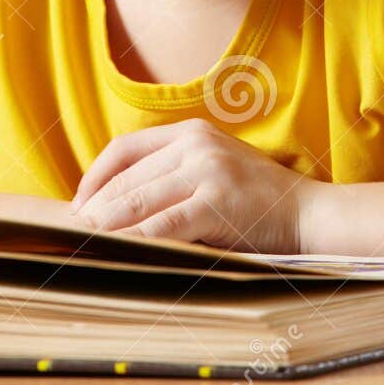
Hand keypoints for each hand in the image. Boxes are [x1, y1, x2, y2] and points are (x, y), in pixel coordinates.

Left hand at [68, 118, 315, 254]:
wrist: (311, 215)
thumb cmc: (259, 203)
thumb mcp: (214, 171)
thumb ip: (173, 177)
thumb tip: (115, 207)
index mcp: (190, 132)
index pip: (124, 149)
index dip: (94, 178)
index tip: (77, 206)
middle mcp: (194, 143)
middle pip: (127, 178)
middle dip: (95, 208)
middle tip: (72, 234)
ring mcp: (206, 170)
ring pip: (138, 201)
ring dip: (106, 226)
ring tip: (84, 245)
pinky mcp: (217, 200)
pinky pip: (164, 224)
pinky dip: (136, 239)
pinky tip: (119, 252)